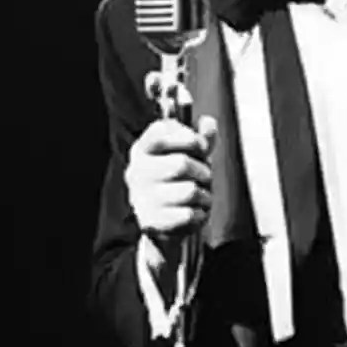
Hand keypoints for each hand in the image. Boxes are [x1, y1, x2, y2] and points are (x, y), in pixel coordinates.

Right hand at [125, 116, 218, 262]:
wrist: (165, 223)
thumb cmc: (178, 181)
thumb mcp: (190, 155)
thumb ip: (201, 138)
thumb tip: (209, 123)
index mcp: (142, 150)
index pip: (161, 132)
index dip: (189, 137)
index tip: (201, 147)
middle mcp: (136, 172)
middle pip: (181, 164)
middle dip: (203, 171)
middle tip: (205, 176)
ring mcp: (142, 198)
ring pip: (190, 191)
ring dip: (205, 194)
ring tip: (201, 196)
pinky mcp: (152, 222)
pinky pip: (190, 214)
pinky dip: (201, 213)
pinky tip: (195, 212)